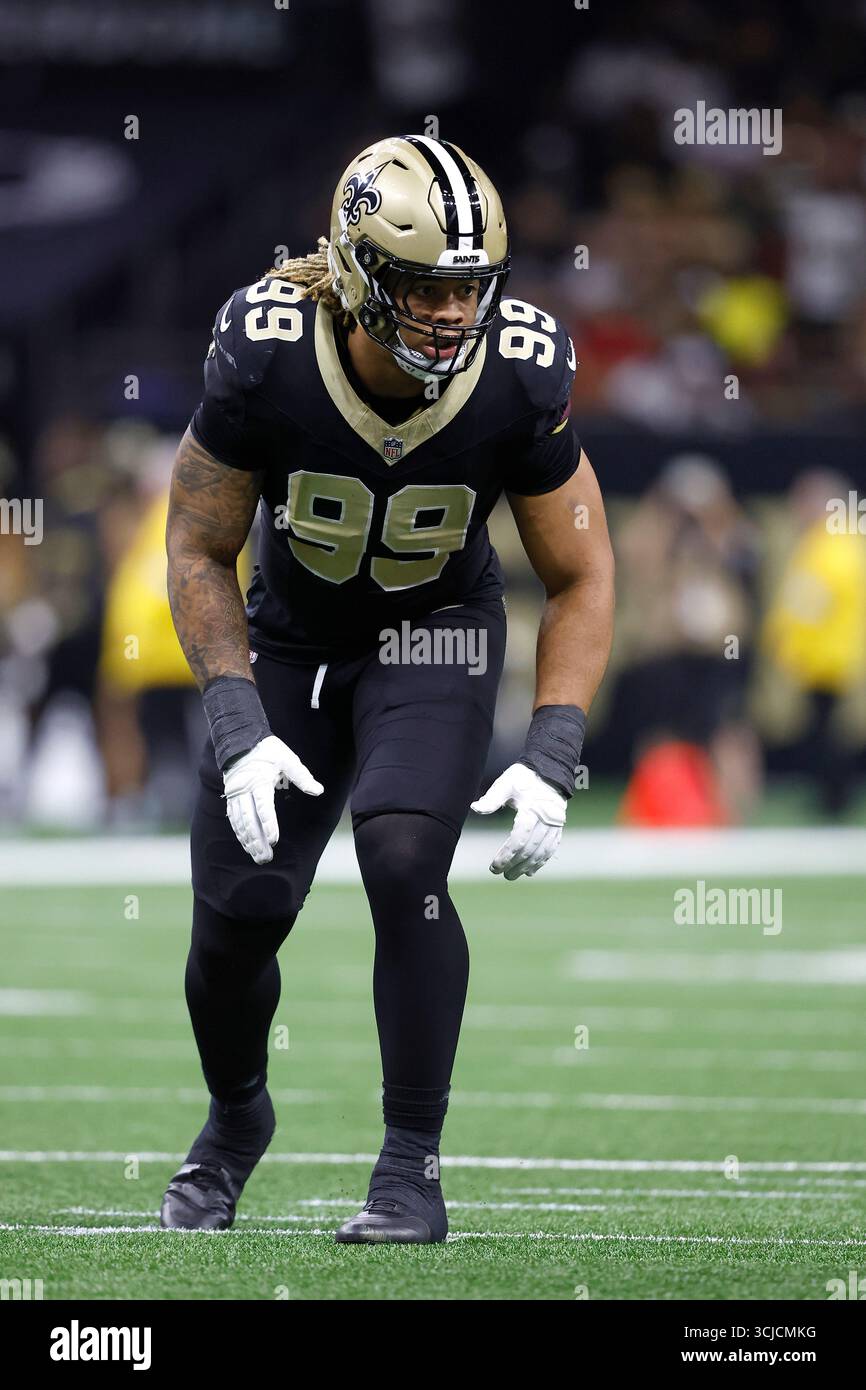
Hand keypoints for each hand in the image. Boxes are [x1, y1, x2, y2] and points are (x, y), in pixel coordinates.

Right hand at [223, 734, 322, 863]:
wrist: (240, 739)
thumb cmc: (267, 749)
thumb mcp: (288, 759)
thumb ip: (302, 776)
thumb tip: (318, 790)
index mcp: (258, 781)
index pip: (263, 807)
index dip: (268, 824)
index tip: (274, 840)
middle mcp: (244, 791)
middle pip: (249, 820)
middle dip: (258, 841)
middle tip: (265, 858)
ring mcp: (235, 795)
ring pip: (240, 822)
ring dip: (248, 840)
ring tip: (258, 856)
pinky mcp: (231, 797)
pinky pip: (234, 818)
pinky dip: (240, 832)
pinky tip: (246, 844)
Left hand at [470, 762, 565, 879]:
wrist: (550, 769)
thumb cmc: (525, 776)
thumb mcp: (506, 783)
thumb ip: (492, 798)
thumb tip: (475, 808)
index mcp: (532, 809)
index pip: (519, 838)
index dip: (506, 855)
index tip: (494, 866)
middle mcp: (546, 819)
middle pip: (530, 849)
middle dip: (515, 864)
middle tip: (501, 874)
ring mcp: (555, 824)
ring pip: (542, 852)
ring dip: (528, 866)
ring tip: (513, 875)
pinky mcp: (559, 827)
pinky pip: (551, 848)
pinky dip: (541, 861)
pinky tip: (531, 871)